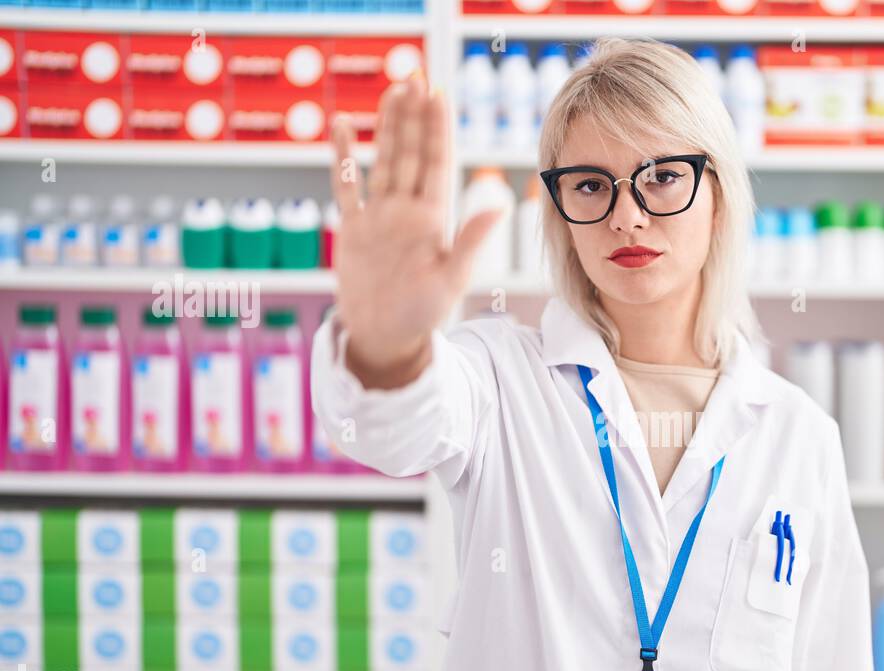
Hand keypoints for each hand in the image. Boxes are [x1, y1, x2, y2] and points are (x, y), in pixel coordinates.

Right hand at [330, 72, 503, 387]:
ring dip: (386, 127)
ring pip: (382, 161)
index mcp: (432, 219)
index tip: (439, 96)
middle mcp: (406, 211)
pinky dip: (343, 158)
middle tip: (415, 77)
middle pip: (409, 153)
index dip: (437, 130)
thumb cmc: (423, 315)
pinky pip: (346, 186)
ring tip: (393, 90)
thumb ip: (472, 239)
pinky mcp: (353, 229)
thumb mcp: (451, 277)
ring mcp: (379, 217)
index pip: (436, 163)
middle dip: (413, 116)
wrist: (385, 339)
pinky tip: (343, 127)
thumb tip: (500, 205)